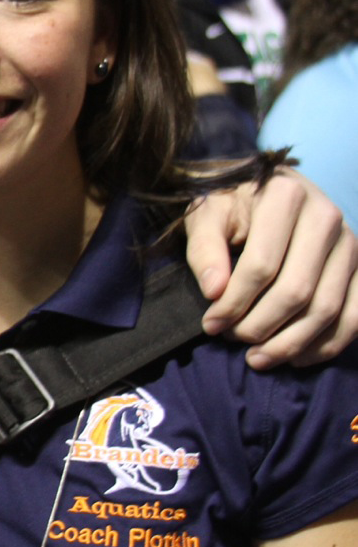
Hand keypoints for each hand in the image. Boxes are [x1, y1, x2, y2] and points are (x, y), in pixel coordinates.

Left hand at [184, 169, 357, 368]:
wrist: (265, 188)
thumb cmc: (230, 203)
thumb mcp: (206, 214)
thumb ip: (204, 249)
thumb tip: (214, 292)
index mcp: (286, 195)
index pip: (261, 265)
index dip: (233, 303)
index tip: (211, 324)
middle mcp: (325, 216)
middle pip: (296, 290)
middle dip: (260, 326)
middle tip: (232, 340)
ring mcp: (349, 242)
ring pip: (326, 308)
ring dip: (290, 343)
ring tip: (256, 358)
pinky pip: (355, 315)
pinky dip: (328, 343)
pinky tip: (296, 357)